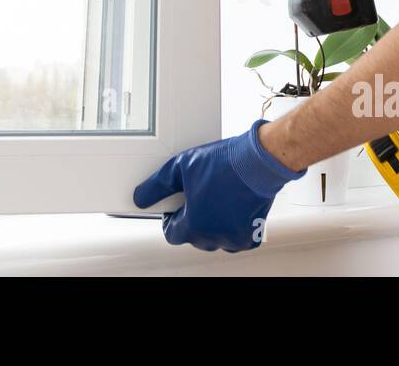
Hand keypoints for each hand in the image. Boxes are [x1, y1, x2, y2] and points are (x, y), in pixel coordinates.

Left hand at [132, 120, 304, 251]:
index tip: (175, 206)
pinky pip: (234, 236)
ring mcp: (235, 238)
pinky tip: (230, 205)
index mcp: (195, 226)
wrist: (257, 160)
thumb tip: (141, 197)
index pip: (171, 234)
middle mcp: (215, 237)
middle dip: (191, 218)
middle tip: (196, 196)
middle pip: (193, 236)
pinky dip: (230, 225)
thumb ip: (156, 186)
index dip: (170, 218)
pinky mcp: (251, 234)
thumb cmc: (224, 163)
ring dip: (211, 223)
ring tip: (214, 198)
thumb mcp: (180, 168)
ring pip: (214, 237)